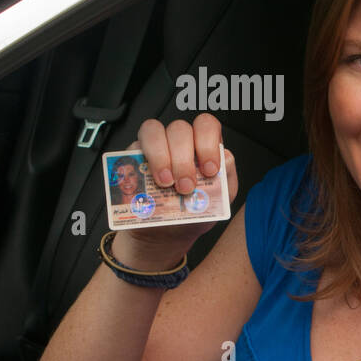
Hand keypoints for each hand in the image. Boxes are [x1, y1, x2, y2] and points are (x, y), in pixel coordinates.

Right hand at [111, 113, 238, 267]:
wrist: (166, 235)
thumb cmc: (194, 213)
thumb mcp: (218, 201)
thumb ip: (227, 179)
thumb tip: (226, 159)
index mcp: (202, 146)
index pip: (206, 125)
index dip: (207, 142)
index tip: (209, 169)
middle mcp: (177, 142)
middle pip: (179, 129)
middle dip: (183, 159)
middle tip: (185, 187)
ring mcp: (153, 147)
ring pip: (153, 131)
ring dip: (160, 156)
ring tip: (165, 183)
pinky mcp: (133, 158)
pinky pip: (133, 149)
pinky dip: (141, 165)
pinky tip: (147, 183)